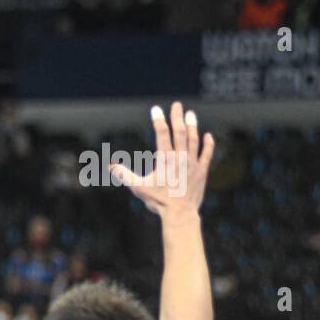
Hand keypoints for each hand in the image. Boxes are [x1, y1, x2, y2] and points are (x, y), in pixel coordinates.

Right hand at [110, 102, 214, 217]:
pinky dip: (208, 143)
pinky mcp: (202, 171)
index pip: (162, 134)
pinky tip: (207, 135)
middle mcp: (180, 158)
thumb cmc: (158, 201)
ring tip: (190, 114)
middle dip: (177, 117)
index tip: (156, 110)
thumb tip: (111, 166)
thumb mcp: (138, 188)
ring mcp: (193, 163)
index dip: (159, 120)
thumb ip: (124, 175)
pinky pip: (207, 153)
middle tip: (177, 105)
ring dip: (192, 125)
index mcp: (165, 159)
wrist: (180, 213)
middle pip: (180, 132)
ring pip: (194, 139)